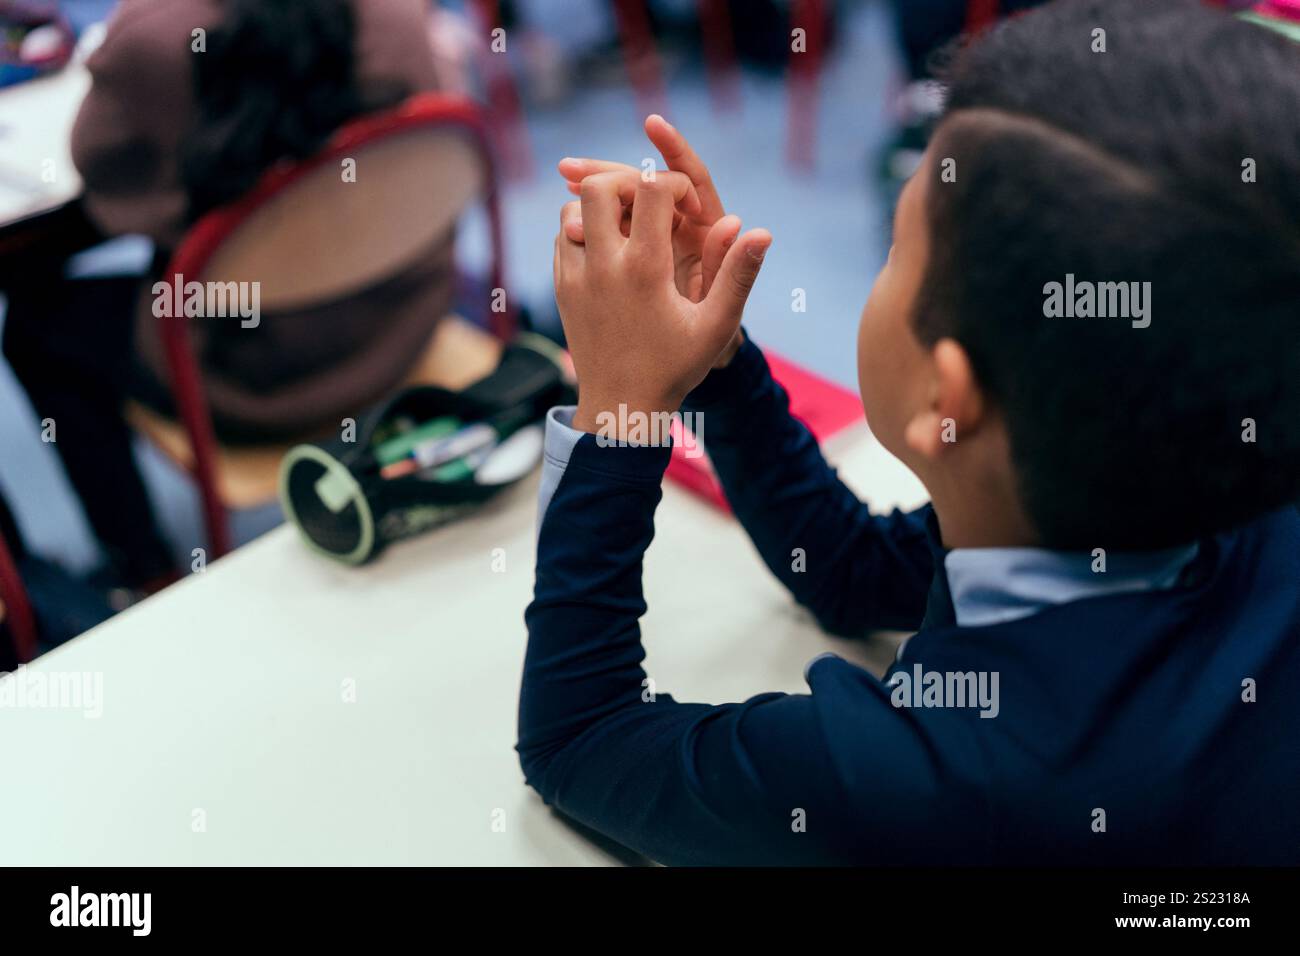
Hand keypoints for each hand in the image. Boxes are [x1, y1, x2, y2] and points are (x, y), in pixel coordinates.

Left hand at [554, 169, 770, 438]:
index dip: (674, 184)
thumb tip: (761, 230)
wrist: (621, 407)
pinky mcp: (561, 287)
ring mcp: (575, 276)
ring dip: (602, 207)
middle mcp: (603, 266)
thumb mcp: (716, 326)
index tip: (688, 207)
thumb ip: (738, 275)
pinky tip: (612, 250)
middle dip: (628, 182)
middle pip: (598, 186)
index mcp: (645, 270)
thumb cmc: (675, 368)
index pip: (650, 189)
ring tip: (632, 227)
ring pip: (572, 207)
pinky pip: (562, 236)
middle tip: (652, 204)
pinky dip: (584, 229)